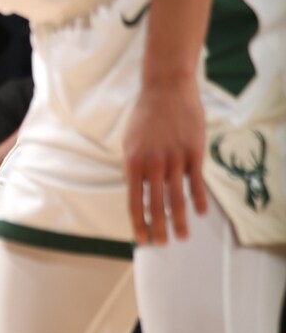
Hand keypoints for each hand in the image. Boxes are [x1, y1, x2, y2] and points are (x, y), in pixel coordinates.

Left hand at [123, 80, 207, 244]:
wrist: (166, 88)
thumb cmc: (146, 115)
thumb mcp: (131, 141)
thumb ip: (135, 167)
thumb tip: (139, 191)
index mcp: (133, 162)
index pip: (134, 201)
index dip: (138, 223)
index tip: (141, 239)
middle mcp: (152, 163)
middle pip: (155, 204)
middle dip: (158, 228)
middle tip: (162, 244)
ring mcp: (174, 158)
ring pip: (176, 198)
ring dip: (179, 220)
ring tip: (182, 236)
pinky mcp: (193, 152)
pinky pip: (196, 182)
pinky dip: (199, 200)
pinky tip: (201, 213)